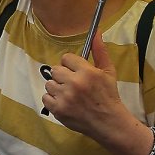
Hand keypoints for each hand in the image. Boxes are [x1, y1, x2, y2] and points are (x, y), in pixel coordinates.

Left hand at [42, 26, 141, 152]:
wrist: (108, 122)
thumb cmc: (109, 96)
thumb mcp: (108, 71)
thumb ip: (100, 51)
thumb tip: (96, 32)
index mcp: (87, 72)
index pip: (66, 58)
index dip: (71, 64)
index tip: (76, 71)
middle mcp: (74, 83)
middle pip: (55, 70)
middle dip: (62, 75)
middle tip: (72, 83)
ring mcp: (65, 97)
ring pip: (49, 84)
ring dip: (57, 88)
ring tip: (69, 94)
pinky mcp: (58, 110)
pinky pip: (45, 97)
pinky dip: (53, 100)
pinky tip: (64, 102)